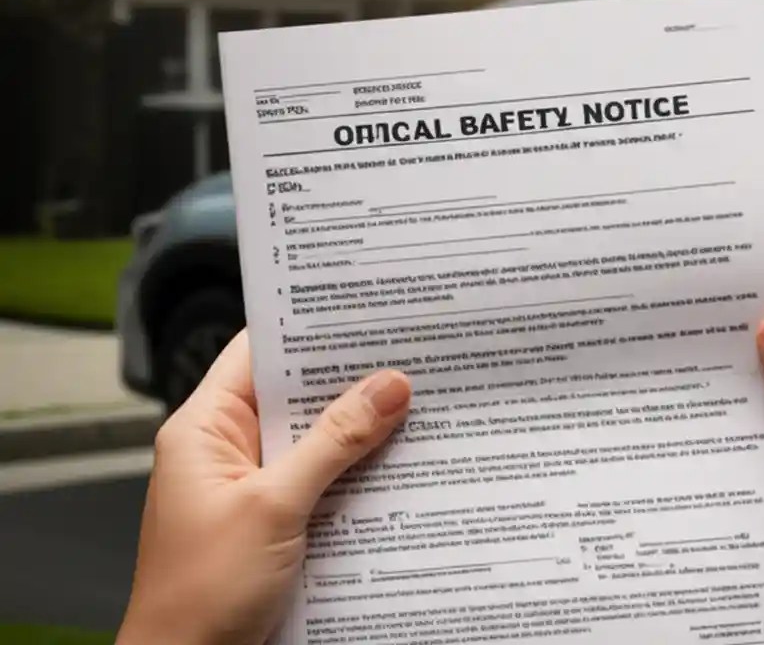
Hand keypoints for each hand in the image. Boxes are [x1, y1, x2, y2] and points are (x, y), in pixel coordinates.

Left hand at [117, 332, 411, 644]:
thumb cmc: (201, 594)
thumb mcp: (274, 506)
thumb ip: (334, 443)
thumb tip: (387, 387)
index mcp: (203, 428)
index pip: (257, 353)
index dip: (308, 330)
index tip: (365, 315)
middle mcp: (224, 450)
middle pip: (293, 396)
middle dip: (349, 381)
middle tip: (410, 358)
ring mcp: (250, 486)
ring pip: (313, 439)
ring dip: (357, 429)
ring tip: (415, 405)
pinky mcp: (274, 520)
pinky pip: (320, 480)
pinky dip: (354, 472)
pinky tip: (396, 466)